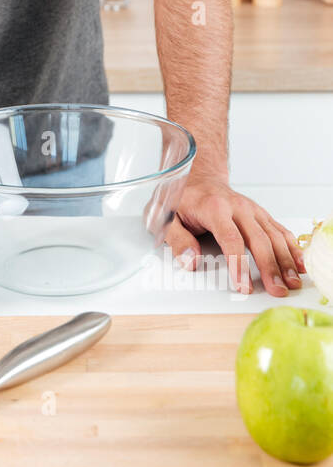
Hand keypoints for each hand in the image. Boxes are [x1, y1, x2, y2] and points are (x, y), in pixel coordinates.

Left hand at [165, 174, 305, 297]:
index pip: (230, 239)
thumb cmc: (181, 199)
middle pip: (259, 239)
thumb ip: (178, 240)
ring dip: (285, 260)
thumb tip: (190, 262)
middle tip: (276, 290)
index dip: (238, 264)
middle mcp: (238, 207)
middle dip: (269, 267)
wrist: (197, 177)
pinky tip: (299, 264)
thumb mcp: (167, 218)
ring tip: (292, 282)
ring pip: (274, 236)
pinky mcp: (260, 214)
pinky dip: (292, 247)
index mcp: (214, 207)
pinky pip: (280, 230)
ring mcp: (252, 210)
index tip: (243, 286)